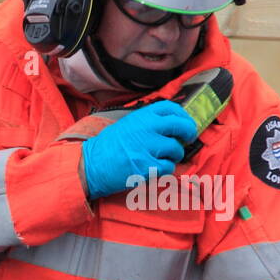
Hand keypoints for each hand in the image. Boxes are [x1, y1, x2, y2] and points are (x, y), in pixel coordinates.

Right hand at [80, 100, 197, 198]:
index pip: (172, 109)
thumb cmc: (107, 146)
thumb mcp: (126, 125)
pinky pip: (168, 167)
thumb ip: (146, 122)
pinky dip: (165, 170)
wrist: (91, 165)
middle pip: (181, 126)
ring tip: (164, 158)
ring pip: (176, 150)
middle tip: (186, 140)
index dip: (183, 116)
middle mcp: (147, 129)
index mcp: (141, 117)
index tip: (184, 123)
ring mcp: (148, 148)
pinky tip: (155, 169)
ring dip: (174, 156)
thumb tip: (170, 124)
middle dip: (188, 134)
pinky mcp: (147, 167)